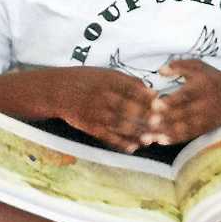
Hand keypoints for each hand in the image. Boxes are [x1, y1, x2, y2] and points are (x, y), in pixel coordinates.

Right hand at [35, 69, 155, 151]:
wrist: (57, 91)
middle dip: (148, 118)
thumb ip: (127, 81)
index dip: (149, 98)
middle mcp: (103, 97)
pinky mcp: (91, 127)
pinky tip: (134, 147)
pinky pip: (109, 137)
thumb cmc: (86, 80)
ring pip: (122, 126)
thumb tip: (150, 90)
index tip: (163, 103)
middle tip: (163, 124)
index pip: (133, 89)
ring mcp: (97, 113)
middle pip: (130, 109)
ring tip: (152, 139)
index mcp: (109, 81)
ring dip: (139, 134)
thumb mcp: (105, 73)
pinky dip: (123, 144)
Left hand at [143, 60, 220, 145]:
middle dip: (165, 119)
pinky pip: (189, 135)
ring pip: (184, 127)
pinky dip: (174, 139)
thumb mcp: (198, 66)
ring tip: (150, 135)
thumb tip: (160, 70)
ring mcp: (205, 118)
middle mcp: (204, 104)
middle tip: (148, 122)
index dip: (170, 101)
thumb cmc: (211, 78)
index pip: (184, 95)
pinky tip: (160, 141)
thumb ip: (179, 66)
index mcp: (201, 87)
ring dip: (167, 132)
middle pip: (183, 114)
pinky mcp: (205, 128)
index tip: (155, 105)